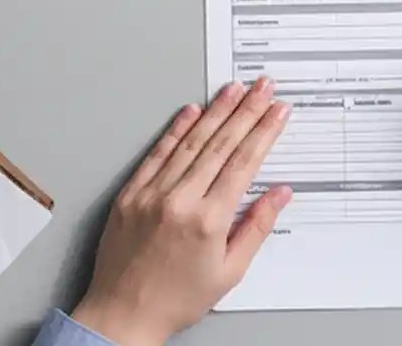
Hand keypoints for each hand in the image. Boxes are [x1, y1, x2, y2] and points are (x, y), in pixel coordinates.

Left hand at [71, 78, 292, 345]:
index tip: (278, 112)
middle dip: (246, 111)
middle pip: (220, 144)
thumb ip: (257, 226)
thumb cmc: (175, 299)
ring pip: (189, 142)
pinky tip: (190, 112)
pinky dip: (175, 130)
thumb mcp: (229, 271)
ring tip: (233, 89)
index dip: (264, 132)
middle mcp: (179, 201)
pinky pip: (156, 154)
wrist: (123, 314)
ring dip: (215, 111)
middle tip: (262, 87)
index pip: (243, 163)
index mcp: (208, 221)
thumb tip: (279, 194)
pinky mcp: (130, 194)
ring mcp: (151, 194)